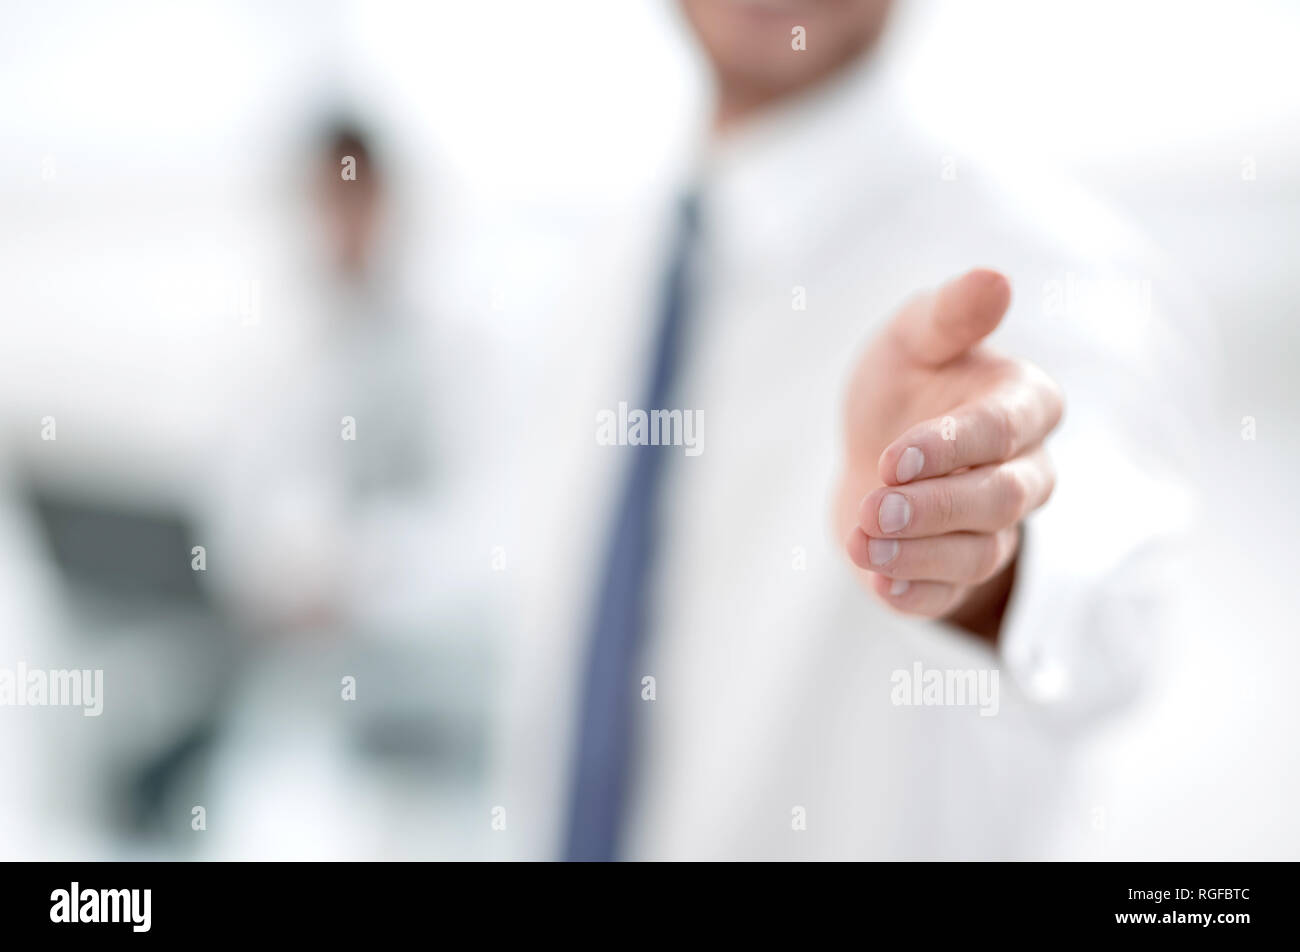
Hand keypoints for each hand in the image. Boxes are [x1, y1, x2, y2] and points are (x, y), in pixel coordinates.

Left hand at [836, 269, 1063, 641]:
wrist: (871, 451)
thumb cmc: (905, 385)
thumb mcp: (914, 338)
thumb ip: (950, 315)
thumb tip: (995, 278)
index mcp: (1024, 404)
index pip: (1005, 429)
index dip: (953, 446)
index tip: (893, 457)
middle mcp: (1026, 471)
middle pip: (1001, 500)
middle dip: (937, 506)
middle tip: (877, 505)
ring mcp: (996, 529)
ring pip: (979, 552)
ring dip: (919, 553)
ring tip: (863, 544)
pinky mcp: (958, 574)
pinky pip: (951, 594)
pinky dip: (916, 595)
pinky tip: (878, 587)